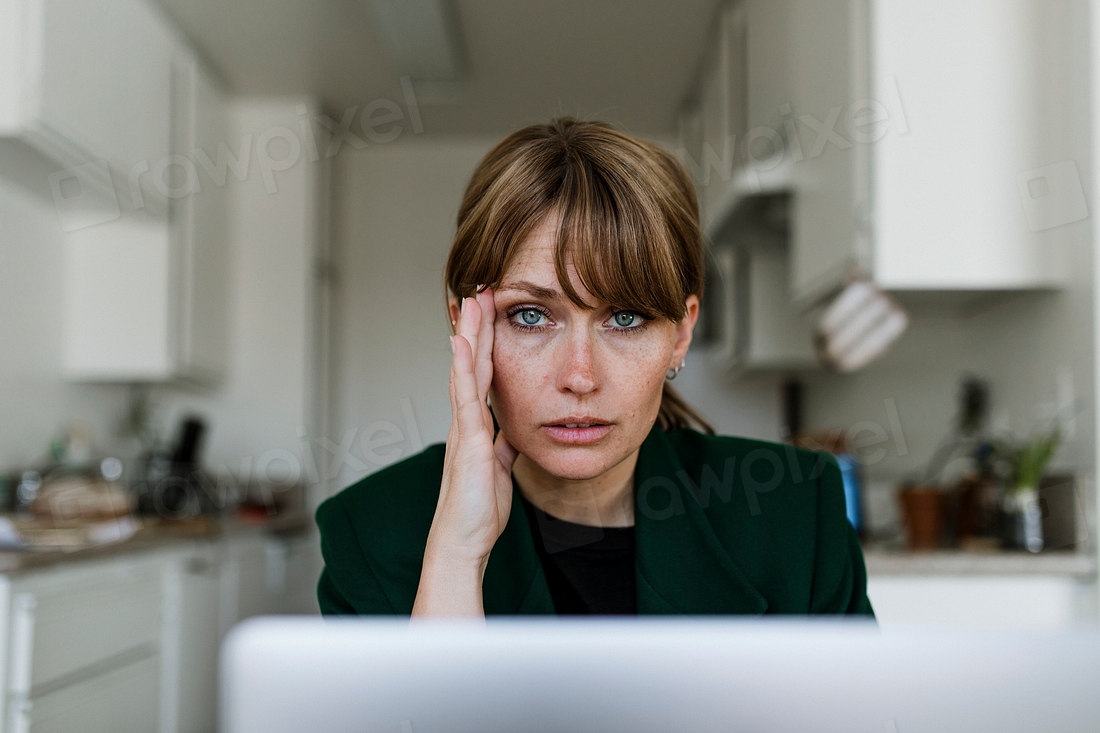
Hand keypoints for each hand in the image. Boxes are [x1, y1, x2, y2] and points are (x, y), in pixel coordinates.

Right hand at [428, 287, 517, 569]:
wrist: (461, 543)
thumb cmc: (476, 512)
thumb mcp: (499, 470)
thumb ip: (503, 446)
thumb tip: (512, 431)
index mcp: (475, 427)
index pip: (483, 375)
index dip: (486, 343)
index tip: (489, 314)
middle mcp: (465, 421)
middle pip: (471, 363)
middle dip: (476, 327)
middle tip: (479, 290)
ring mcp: (462, 428)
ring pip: (465, 371)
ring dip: (468, 335)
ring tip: (471, 301)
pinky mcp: (465, 441)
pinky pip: (464, 398)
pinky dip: (462, 369)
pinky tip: (461, 344)